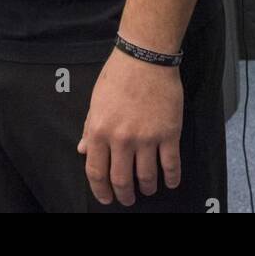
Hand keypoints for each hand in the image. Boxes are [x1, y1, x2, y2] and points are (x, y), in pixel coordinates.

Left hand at [77, 47, 182, 205]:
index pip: (96, 172)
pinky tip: (171, 182)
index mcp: (99, 131)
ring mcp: (146, 138)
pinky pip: (171, 164)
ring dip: (146, 188)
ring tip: (147, 189)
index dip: (100, 191)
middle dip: (124, 195)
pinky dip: (172, 178)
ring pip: (146, 177)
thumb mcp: (96, 101)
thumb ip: (89, 128)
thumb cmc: (119, 75)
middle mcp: (121, 139)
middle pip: (121, 180)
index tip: (106, 198)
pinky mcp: (169, 133)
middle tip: (128, 198)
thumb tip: (83, 150)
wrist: (146, 56)